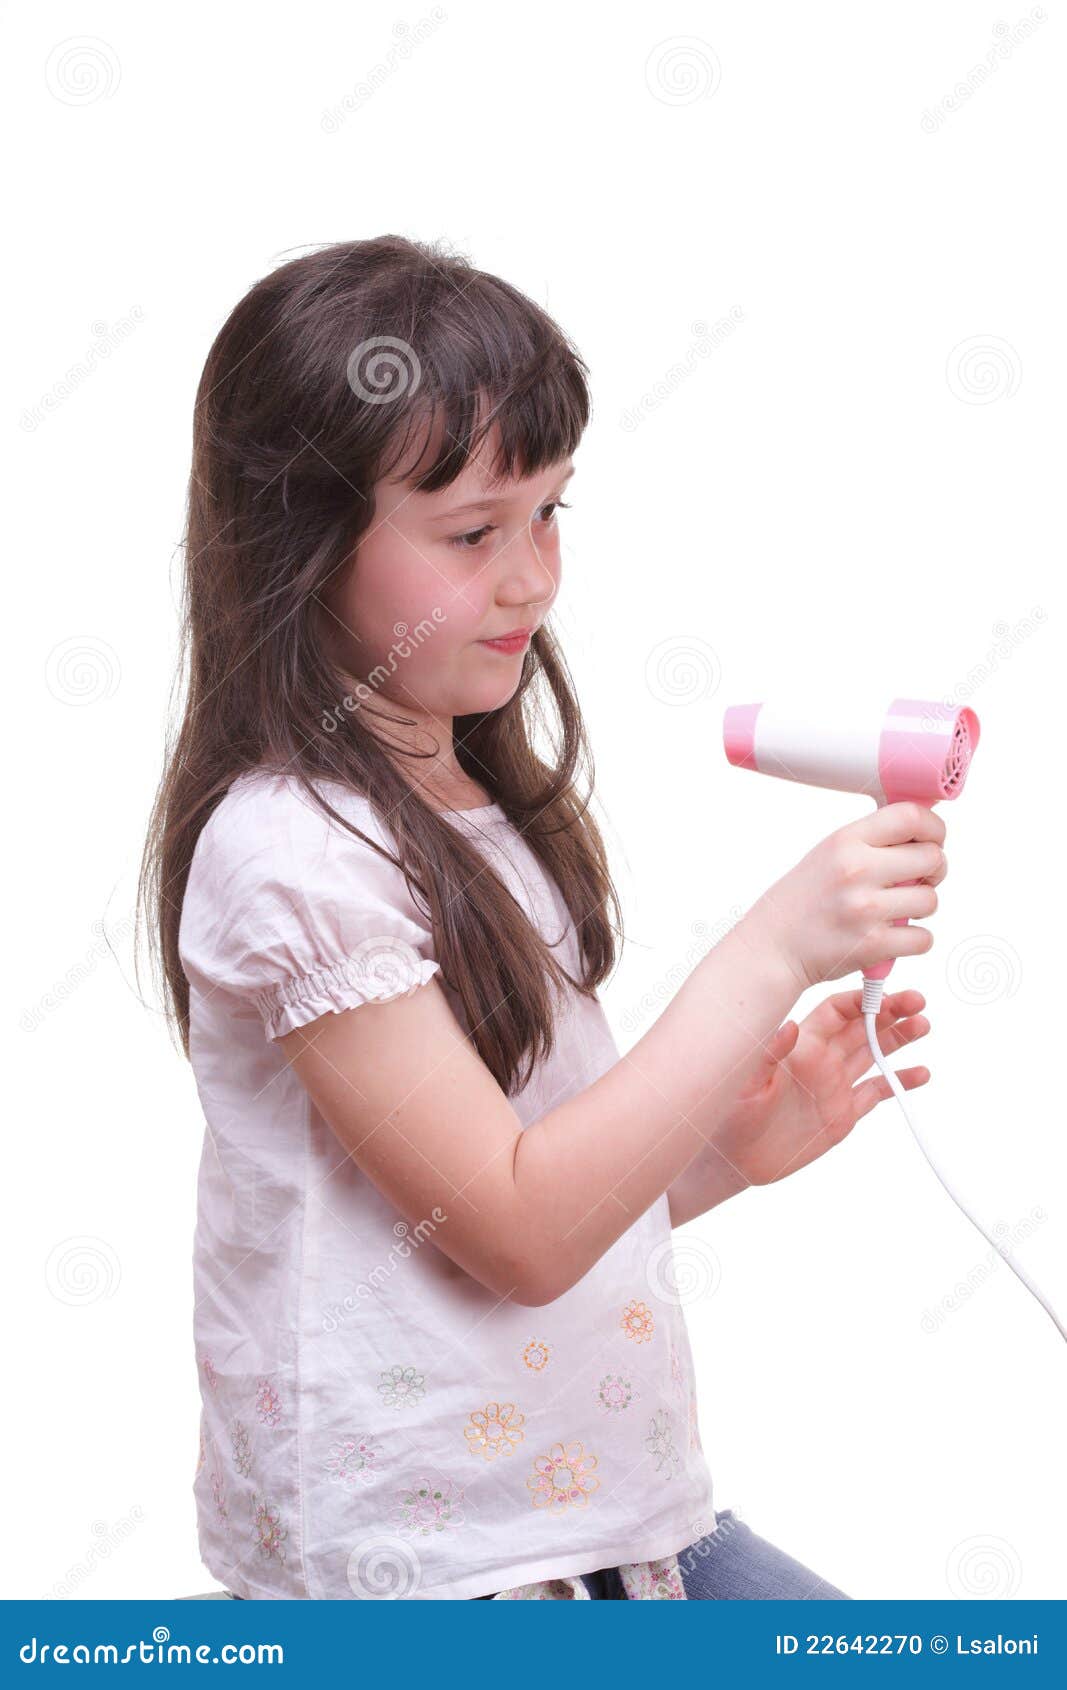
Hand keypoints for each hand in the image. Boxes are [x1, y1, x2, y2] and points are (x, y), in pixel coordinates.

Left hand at [706, 987, 931, 1188]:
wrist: (735, 1159)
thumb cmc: (732, 1114)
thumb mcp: (746, 1082)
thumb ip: (769, 1054)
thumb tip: (789, 1026)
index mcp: (801, 1045)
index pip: (836, 1011)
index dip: (861, 1000)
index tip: (884, 992)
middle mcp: (822, 1060)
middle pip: (862, 1028)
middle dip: (890, 1012)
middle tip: (917, 1002)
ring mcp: (835, 1086)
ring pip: (874, 1054)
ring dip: (898, 1040)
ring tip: (923, 1026)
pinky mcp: (843, 1114)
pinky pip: (876, 1093)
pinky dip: (899, 1082)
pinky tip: (920, 1073)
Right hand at [750, 801, 948, 989]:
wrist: (773, 947)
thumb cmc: (802, 901)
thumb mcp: (828, 854)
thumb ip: (871, 841)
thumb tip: (924, 834)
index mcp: (845, 841)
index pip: (910, 817)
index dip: (934, 827)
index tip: (934, 839)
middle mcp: (857, 869)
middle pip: (933, 857)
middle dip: (934, 870)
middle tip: (918, 879)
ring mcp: (867, 908)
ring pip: (931, 900)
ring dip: (921, 907)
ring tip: (896, 910)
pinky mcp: (874, 944)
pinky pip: (924, 938)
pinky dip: (914, 939)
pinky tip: (892, 935)